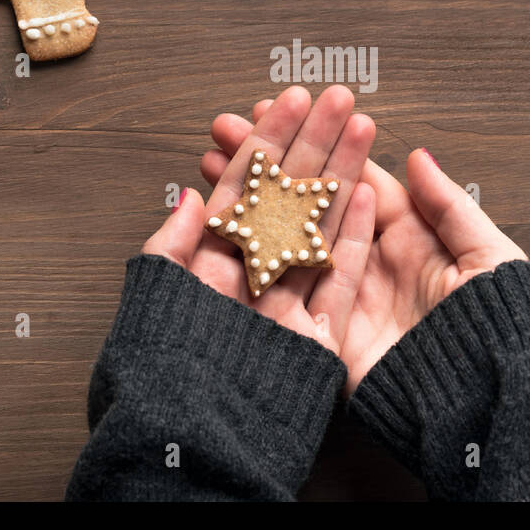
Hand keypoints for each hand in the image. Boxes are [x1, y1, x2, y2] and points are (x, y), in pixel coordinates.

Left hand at [143, 85, 376, 355]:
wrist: (197, 433)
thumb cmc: (166, 367)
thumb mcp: (158, 295)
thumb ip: (171, 243)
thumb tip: (190, 194)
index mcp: (214, 261)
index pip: (245, 185)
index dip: (267, 139)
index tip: (287, 98)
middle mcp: (254, 273)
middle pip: (289, 195)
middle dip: (314, 140)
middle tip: (337, 96)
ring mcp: (289, 298)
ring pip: (320, 224)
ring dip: (343, 173)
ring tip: (363, 125)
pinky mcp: (317, 332)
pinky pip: (339, 275)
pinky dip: (355, 234)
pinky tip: (371, 190)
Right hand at [203, 102, 525, 392]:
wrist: (484, 398)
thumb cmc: (496, 325)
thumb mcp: (485, 254)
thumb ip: (449, 205)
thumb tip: (417, 154)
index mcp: (407, 238)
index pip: (353, 178)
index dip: (318, 145)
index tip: (281, 111)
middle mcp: (368, 262)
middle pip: (310, 200)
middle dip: (270, 163)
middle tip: (228, 126)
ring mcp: (342, 295)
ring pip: (286, 236)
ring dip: (249, 198)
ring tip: (214, 161)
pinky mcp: (322, 332)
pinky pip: (282, 285)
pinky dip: (249, 252)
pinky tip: (219, 219)